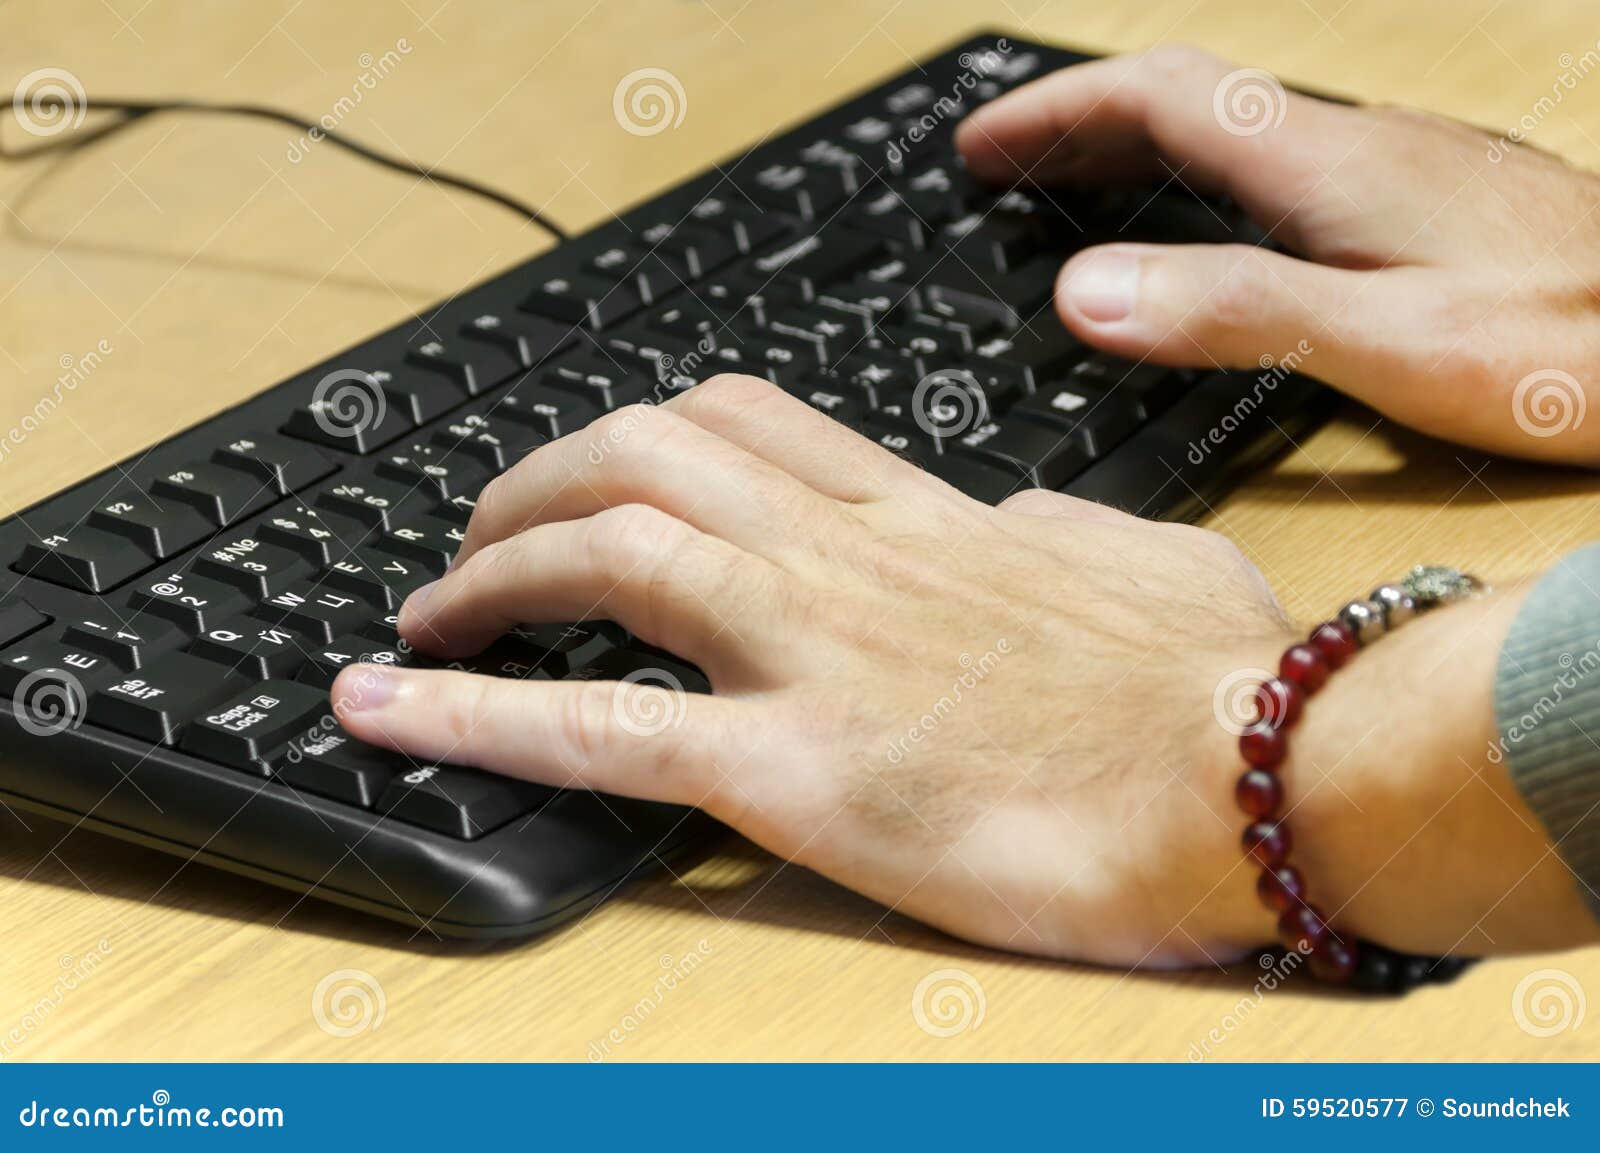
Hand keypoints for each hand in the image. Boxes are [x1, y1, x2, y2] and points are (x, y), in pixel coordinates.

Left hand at [332, 379, 1593, 963]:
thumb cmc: (1214, 686)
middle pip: (644, 454)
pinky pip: (597, 725)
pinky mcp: (796, 766)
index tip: (599, 467)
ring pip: (605, 550)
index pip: (746, 421)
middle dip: (538, 480)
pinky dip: (470, 711)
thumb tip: (1021, 512)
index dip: (643, 431)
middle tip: (489, 536)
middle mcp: (847, 560)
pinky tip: (388, 708)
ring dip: (490, 570)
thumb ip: (1065, 522)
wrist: (1263, 776)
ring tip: (433, 610)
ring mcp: (811, 651)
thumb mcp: (1140, 558)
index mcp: (922, 518)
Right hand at [955, 45, 1599, 465]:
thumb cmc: (1569, 347)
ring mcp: (1392, 172)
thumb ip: (1232, 310)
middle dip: (1081, 121)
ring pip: (1235, 135)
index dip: (1059, 110)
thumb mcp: (1382, 342)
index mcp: (1331, 167)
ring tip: (1073, 187)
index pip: (1161, 98)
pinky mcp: (1421, 206)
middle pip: (1189, 103)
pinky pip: (1278, 171)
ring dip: (1138, 148)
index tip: (982, 142)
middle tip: (1007, 160)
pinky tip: (1207, 229)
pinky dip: (1203, 186)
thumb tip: (1090, 290)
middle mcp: (1358, 151)